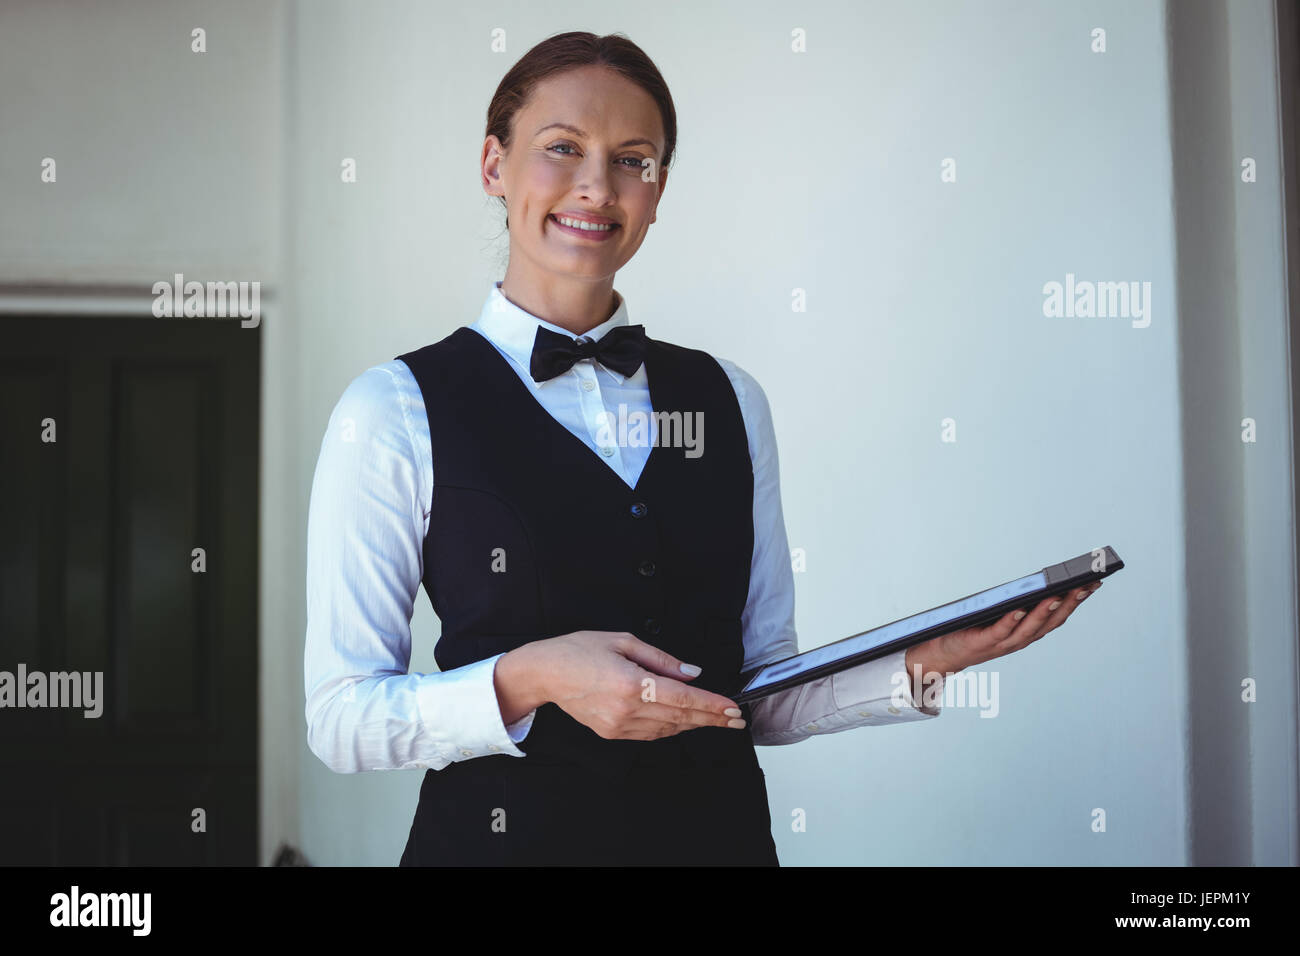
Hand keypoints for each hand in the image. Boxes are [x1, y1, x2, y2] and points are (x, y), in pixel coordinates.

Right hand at [522, 630, 747, 740]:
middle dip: (712, 719)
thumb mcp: (624, 641)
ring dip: (693, 725)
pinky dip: (670, 728)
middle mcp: (627, 709)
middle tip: (736, 720)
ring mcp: (618, 725)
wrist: (545, 673)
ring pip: (667, 730)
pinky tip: (682, 721)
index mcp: (632, 682)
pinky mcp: (611, 733)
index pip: (683, 698)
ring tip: (715, 719)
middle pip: (680, 718)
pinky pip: (650, 734)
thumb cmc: (580, 650)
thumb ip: (662, 660)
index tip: (733, 709)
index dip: (712, 705)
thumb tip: (692, 673)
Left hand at [905, 581, 1103, 675]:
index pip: (1058, 616)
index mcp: (1027, 632)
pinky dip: (1010, 622)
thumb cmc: (971, 629)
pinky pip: (999, 633)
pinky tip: (1019, 609)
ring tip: (1058, 595)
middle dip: (1070, 604)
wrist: (941, 655)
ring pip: (1029, 629)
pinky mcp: (981, 643)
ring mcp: (1002, 644)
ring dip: (1044, 613)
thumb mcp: (999, 614)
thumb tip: (1038, 579)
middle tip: (1086, 585)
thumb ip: (1017, 601)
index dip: (1077, 601)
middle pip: (1050, 622)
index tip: (1094, 582)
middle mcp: (1019, 640)